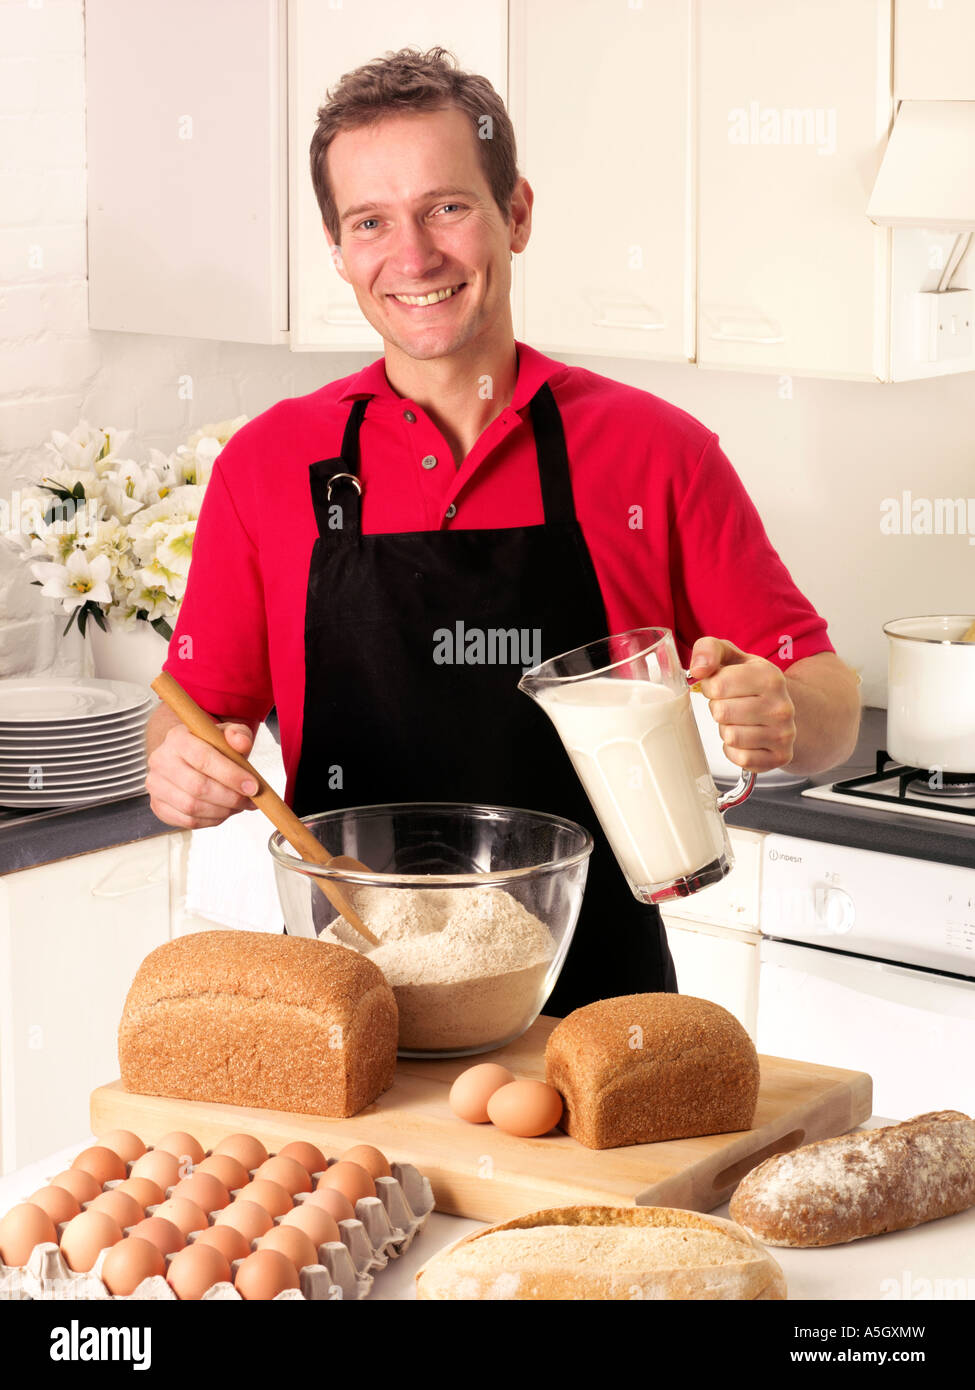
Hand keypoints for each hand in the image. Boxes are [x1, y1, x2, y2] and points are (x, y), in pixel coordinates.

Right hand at [146, 720, 259, 828]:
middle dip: (230, 797)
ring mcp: (156, 785)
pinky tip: (223, 811)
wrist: (186, 758)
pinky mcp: (158, 806)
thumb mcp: (225, 734)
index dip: (231, 776)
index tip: (253, 786)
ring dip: (223, 811)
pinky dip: (211, 820)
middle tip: (249, 800)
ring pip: (192, 807)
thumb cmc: (208, 746)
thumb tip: (242, 743)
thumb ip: (238, 735)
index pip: (203, 759)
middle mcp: (161, 761)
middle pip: (198, 787)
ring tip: (239, 805)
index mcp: (177, 739)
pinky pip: (188, 821)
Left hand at [688, 637, 795, 772]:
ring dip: (727, 729)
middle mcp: (782, 706)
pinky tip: (745, 738)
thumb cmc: (748, 681)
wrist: (781, 707)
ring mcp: (783, 734)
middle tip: (731, 704)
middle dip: (718, 708)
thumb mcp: (731, 656)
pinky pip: (740, 758)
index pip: (717, 685)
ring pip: (730, 737)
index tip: (720, 686)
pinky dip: (735, 750)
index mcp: (769, 677)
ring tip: (739, 720)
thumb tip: (698, 669)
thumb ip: (709, 650)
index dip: (710, 686)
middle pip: (721, 713)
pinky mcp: (780, 757)